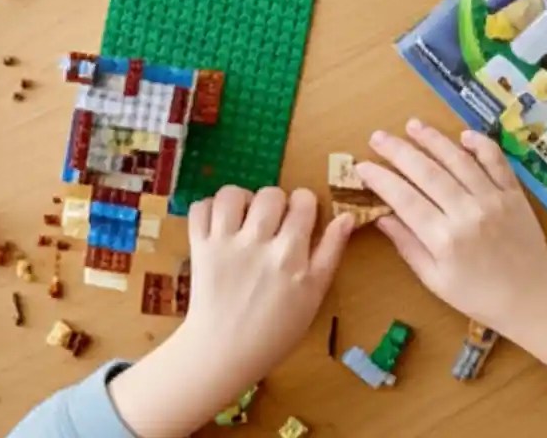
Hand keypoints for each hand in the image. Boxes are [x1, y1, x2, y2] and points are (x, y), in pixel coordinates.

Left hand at [183, 186, 353, 378]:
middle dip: (276, 202)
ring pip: (232, 193)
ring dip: (241, 200)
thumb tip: (347, 217)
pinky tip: (219, 223)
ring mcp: (225, 242)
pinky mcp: (199, 247)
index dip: (304, 205)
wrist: (225, 353)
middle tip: (272, 223)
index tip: (300, 219)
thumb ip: (331, 252)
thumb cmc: (276, 329)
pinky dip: (208, 208)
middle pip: (271, 194)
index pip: (303, 200)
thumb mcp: (314, 295)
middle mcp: (258, 241)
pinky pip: (200, 208)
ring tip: (244, 218)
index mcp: (290, 253)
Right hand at [360, 120, 546, 403]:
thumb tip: (382, 218)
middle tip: (378, 137)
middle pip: (426, 172)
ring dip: (433, 140)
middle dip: (398, 151)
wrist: (532, 299)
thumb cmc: (479, 296)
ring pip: (458, 160)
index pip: (403, 199)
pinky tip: (463, 135)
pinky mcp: (514, 195)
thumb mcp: (435, 280)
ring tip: (412, 125)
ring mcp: (493, 199)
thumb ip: (408, 246)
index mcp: (444, 238)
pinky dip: (480, 145)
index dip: (380, 179)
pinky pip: (496, 162)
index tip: (363, 166)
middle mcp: (467, 212)